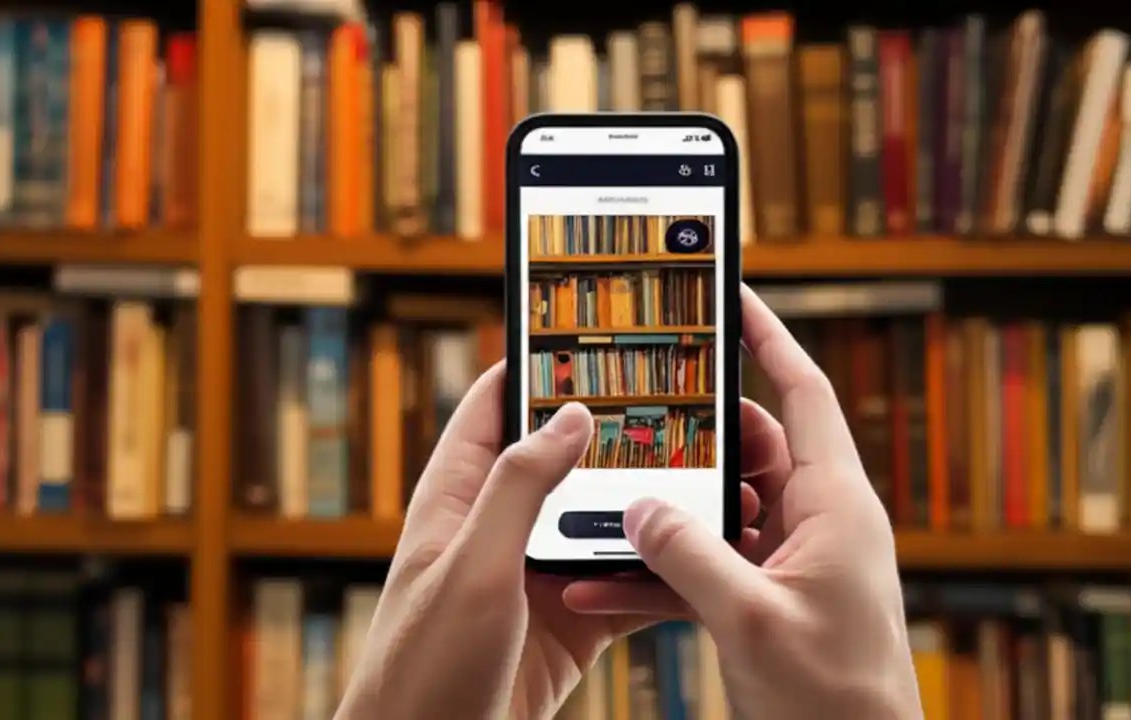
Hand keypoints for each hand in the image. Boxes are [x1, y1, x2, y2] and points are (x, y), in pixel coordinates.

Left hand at [335, 362, 762, 719]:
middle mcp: (499, 528)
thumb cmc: (424, 666)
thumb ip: (521, 488)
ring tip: (706, 477)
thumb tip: (570, 414)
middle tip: (677, 404)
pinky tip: (695, 554)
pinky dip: (655, 569)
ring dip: (646, 503)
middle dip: (616, 432)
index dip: (537, 365)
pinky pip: (620, 581)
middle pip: (564, 458)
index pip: (495, 406)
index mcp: (460, 498)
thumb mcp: (474, 565)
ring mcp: (535, 574)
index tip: (592, 334)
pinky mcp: (567, 619)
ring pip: (600, 518)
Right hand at [564, 286, 923, 718]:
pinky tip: (602, 583)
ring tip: (604, 507)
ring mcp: (791, 559)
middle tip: (631, 415)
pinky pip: (708, 565)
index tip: (731, 295)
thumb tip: (640, 506)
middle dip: (687, 439)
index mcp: (835, 504)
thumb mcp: (753, 621)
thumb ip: (690, 557)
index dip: (769, 339)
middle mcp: (817, 520)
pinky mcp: (767, 596)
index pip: (803, 394)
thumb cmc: (835, 699)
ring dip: (664, 516)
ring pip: (719, 510)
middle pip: (748, 449)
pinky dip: (661, 571)